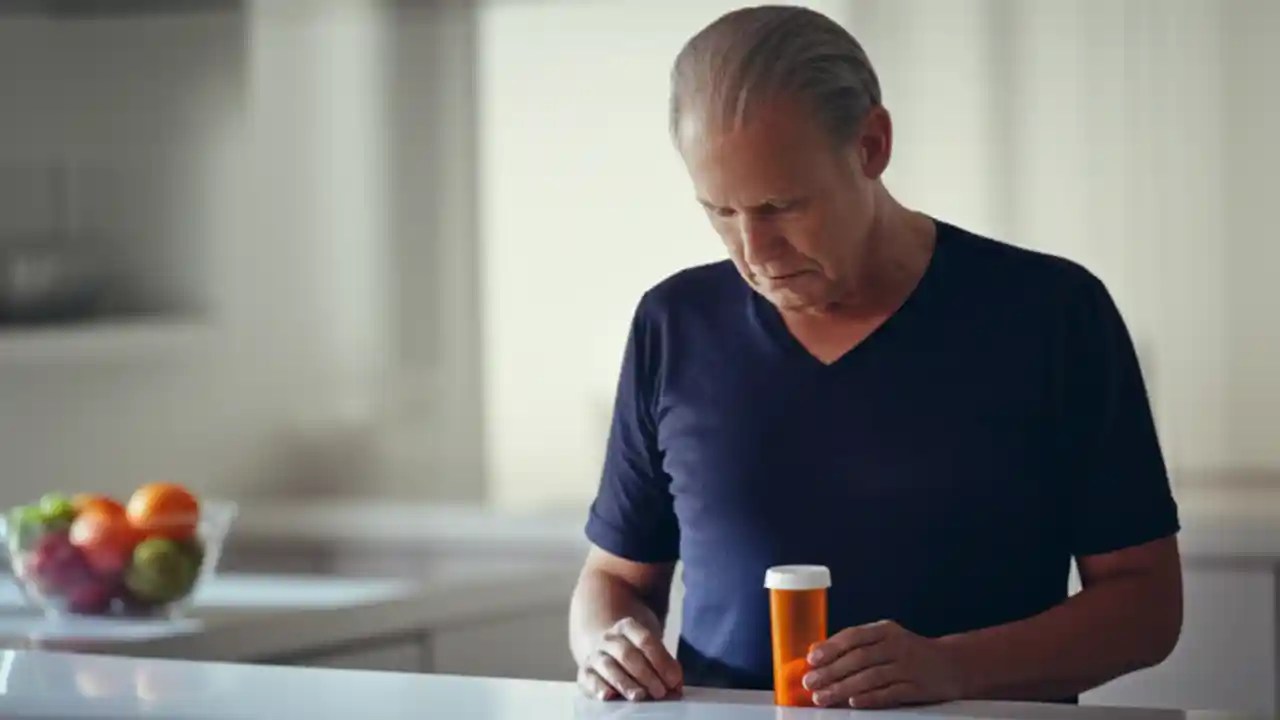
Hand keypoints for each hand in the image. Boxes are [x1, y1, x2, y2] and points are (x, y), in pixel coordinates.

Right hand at [577, 617, 682, 701]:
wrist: (603, 647)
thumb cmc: (634, 652)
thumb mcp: (651, 648)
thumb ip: (665, 664)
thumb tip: (675, 686)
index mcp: (627, 627)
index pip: (645, 640)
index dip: (661, 661)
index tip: (673, 680)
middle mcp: (608, 639)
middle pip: (627, 654)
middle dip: (645, 674)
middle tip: (660, 692)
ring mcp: (594, 655)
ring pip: (608, 666)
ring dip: (624, 682)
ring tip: (639, 696)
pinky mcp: (585, 673)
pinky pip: (589, 679)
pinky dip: (597, 688)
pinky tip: (608, 697)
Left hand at [801, 620, 963, 708]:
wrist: (954, 664)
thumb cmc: (910, 652)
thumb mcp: (886, 640)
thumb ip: (856, 645)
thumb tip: (817, 651)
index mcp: (885, 630)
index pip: (854, 636)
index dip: (831, 647)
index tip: (811, 660)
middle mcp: (897, 646)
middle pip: (859, 658)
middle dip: (831, 672)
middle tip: (810, 683)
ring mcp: (909, 667)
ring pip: (871, 677)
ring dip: (843, 688)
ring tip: (823, 697)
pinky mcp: (918, 688)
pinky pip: (890, 694)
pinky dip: (870, 698)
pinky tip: (853, 702)